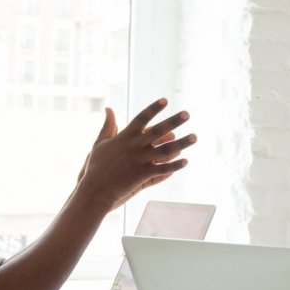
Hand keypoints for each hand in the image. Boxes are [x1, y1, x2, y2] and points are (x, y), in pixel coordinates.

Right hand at [77, 98, 195, 209]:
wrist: (94, 190)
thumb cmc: (96, 167)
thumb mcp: (100, 143)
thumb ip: (108, 125)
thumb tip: (108, 108)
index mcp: (125, 136)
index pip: (142, 118)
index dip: (153, 109)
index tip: (165, 100)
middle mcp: (134, 146)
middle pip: (158, 130)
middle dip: (174, 121)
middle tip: (187, 113)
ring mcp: (140, 160)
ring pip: (166, 150)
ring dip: (182, 143)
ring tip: (195, 136)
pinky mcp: (143, 175)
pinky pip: (163, 169)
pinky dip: (174, 166)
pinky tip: (186, 161)